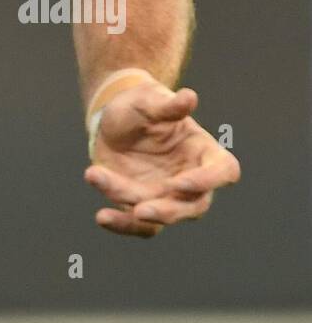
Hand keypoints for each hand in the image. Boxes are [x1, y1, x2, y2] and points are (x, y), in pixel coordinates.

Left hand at [84, 83, 239, 237]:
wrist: (112, 120)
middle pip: (194, 205)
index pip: (223, 170)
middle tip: (141, 209)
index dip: (208, 180)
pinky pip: (138, 225)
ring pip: (161, 216)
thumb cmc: (140, 106)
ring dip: (133, 214)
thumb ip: (168, 106)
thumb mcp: (148, 100)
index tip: (180, 182)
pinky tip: (102, 217)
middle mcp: (192, 180)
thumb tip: (189, 97)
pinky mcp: (144, 206)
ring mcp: (169, 197)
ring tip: (98, 180)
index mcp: (204, 152)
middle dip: (168, 211)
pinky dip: (121, 224)